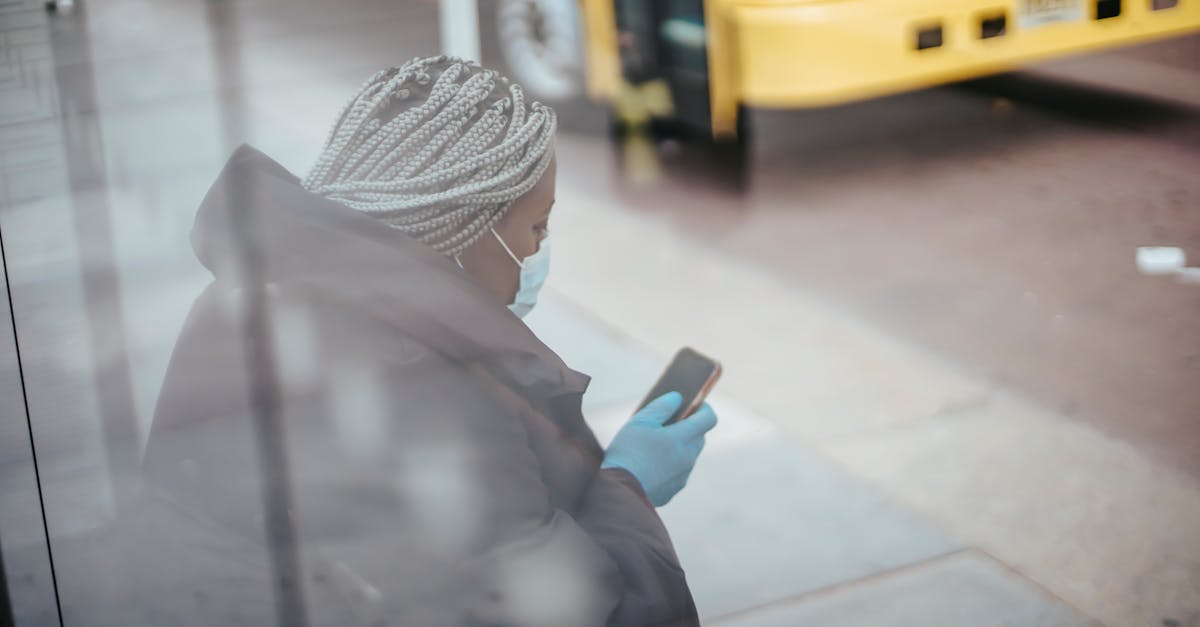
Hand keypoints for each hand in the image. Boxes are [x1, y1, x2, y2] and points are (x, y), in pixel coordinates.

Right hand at [601, 392, 717, 506]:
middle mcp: (687, 457)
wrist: (620, 490)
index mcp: (681, 438)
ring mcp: (682, 475)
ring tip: (657, 442)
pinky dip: (671, 464)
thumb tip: (677, 398)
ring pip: (689, 455)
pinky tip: (652, 463)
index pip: (708, 419)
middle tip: (670, 421)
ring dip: (680, 446)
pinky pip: (679, 472)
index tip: (696, 402)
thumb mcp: (640, 422)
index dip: (704, 408)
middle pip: (699, 436)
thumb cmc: (628, 452)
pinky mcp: (673, 489)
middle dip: (689, 427)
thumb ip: (661, 406)